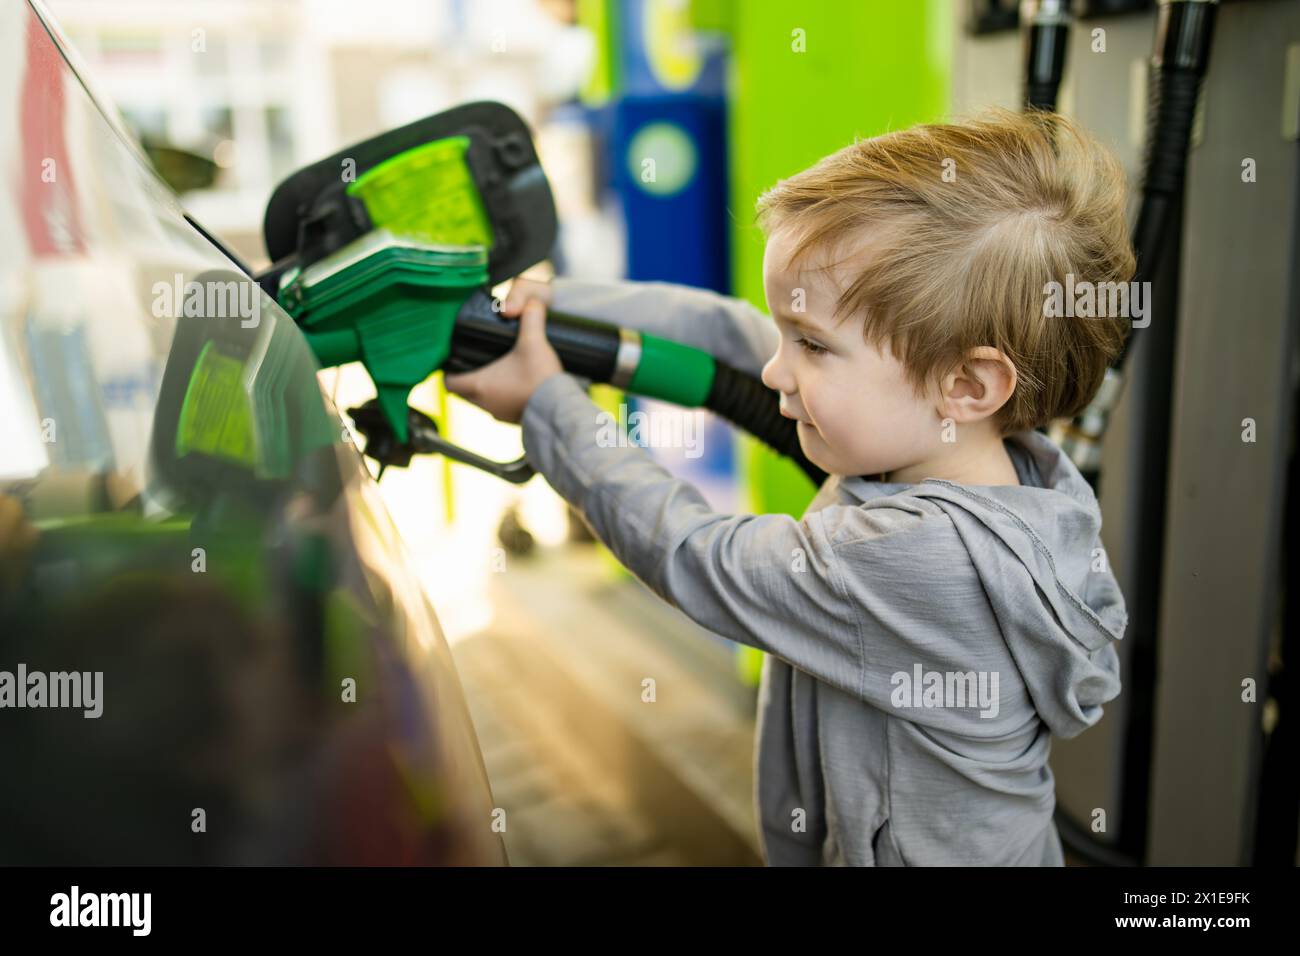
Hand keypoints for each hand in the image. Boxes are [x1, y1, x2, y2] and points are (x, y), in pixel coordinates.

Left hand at [443, 275, 563, 424]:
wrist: (560, 409)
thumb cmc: (541, 380)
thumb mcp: (534, 342)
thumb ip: (530, 318)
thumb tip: (532, 302)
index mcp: (480, 385)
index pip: (449, 382)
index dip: (449, 371)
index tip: (453, 361)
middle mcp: (485, 403)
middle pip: (464, 392)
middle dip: (467, 377)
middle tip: (475, 361)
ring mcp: (499, 414)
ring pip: (482, 401)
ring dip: (485, 389)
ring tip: (496, 372)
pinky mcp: (514, 420)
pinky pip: (500, 408)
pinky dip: (502, 398)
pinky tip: (515, 386)